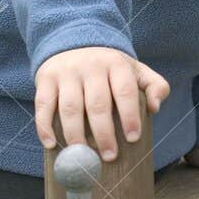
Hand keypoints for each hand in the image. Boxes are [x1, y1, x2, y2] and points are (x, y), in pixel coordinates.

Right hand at [34, 47, 169, 161]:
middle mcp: (90, 66)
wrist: (72, 41)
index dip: (130, 116)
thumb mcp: (135, 69)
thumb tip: (155, 107)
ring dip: (76, 135)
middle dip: (104, 134)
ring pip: (70, 108)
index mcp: (115, 64)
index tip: (133, 138)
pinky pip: (43, 105)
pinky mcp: (45, 79)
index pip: (125, 91)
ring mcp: (66, 72)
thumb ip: (154, 85)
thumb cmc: (109, 66)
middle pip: (97, 104)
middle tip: (109, 156)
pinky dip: (45, 127)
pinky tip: (51, 144)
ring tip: (83, 157)